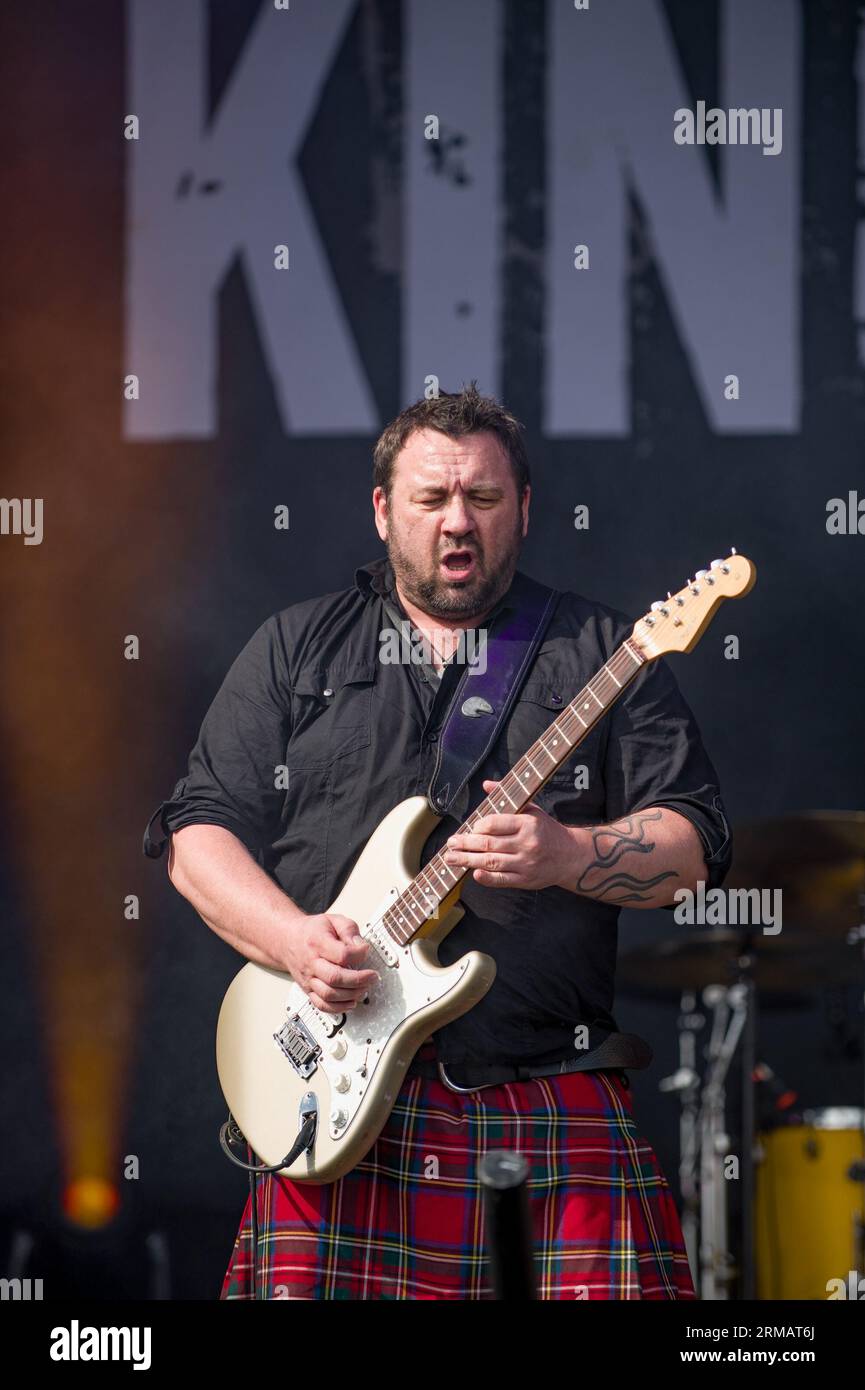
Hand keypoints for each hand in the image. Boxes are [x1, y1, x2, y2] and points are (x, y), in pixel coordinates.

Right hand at [283, 912, 379, 1013]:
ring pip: (329, 994)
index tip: (366, 951)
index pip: (341, 954)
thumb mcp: (333, 920)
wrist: (287, 940)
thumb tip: (360, 945)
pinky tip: (351, 1002)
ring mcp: (309, 978)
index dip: (359, 954)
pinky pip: (322, 1005)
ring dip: (351, 994)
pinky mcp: (308, 990)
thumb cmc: (312, 931)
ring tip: (364, 988)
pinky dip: (338, 1008)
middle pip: (335, 978)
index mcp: (318, 943)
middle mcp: (311, 963)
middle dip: (358, 980)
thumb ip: (349, 929)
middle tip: (372, 976)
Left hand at [441, 779, 574, 890]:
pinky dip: (486, 878)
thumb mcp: (531, 809)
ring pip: (491, 862)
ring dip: (468, 860)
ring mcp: (526, 864)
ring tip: (452, 858)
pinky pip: (502, 880)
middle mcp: (526, 844)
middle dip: (465, 844)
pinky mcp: (525, 880)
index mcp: (527, 823)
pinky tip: (473, 873)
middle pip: (488, 844)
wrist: (570, 856)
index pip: (495, 824)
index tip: (469, 827)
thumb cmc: (547, 830)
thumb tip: (486, 784)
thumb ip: (507, 796)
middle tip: (451, 843)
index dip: (477, 826)